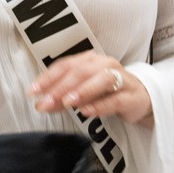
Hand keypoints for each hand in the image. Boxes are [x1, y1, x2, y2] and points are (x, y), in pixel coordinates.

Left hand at [29, 52, 152, 126]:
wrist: (141, 99)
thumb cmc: (108, 92)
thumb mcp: (83, 93)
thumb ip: (63, 97)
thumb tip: (41, 103)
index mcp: (90, 60)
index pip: (66, 65)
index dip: (48, 78)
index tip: (32, 92)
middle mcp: (105, 64)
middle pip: (81, 71)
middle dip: (60, 87)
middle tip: (45, 102)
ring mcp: (122, 79)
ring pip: (101, 80)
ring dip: (82, 90)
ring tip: (67, 103)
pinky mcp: (132, 96)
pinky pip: (116, 99)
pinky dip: (100, 105)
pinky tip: (87, 112)